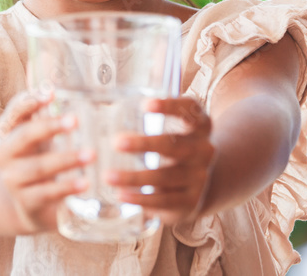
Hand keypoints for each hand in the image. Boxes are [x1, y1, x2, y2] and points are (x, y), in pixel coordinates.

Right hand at [0, 88, 95, 233]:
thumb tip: (56, 75)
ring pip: (37, 167)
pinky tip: (85, 183)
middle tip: (75, 120)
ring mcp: (13, 180)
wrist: (28, 205)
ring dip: (65, 160)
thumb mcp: (39, 136)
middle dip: (49, 127)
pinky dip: (66, 187)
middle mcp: (5, 154)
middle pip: (24, 136)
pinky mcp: (27, 203)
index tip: (50, 92)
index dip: (30, 101)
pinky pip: (46, 194)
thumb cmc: (38, 159)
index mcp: (8, 132)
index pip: (15, 112)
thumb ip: (45, 111)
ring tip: (90, 154)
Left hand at [104, 96, 214, 225]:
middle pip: (174, 146)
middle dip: (144, 144)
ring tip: (108, 176)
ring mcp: (200, 177)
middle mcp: (204, 150)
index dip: (170, 106)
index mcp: (200, 126)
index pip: (190, 110)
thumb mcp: (173, 129)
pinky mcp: (191, 201)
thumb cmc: (176, 146)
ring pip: (165, 177)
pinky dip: (141, 198)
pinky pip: (164, 200)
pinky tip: (120, 195)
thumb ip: (148, 118)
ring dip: (134, 177)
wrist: (204, 184)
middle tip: (116, 142)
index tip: (145, 105)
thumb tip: (101, 108)